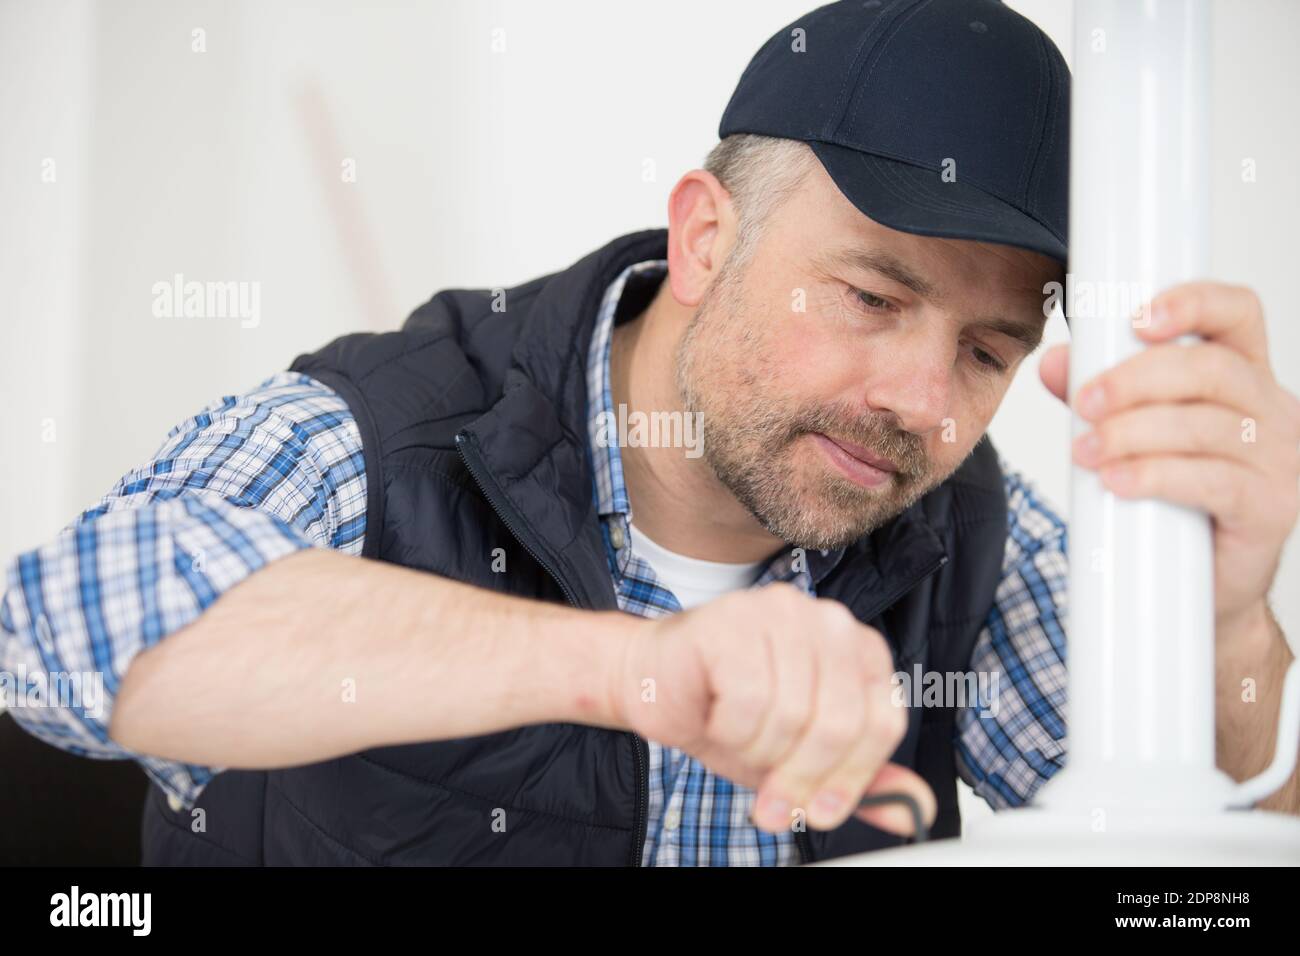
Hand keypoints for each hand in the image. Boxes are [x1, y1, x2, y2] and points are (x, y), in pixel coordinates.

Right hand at [608, 582, 935, 836]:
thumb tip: (915, 812)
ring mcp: (779, 611)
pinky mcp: (732, 619)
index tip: (819, 810)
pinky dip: (728, 728)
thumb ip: (858, 777)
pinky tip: (715, 715)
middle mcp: (826, 620)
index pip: (883, 721)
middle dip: (803, 776)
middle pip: (841, 721)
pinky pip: (747, 699)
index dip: (852, 778)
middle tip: (772, 804)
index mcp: (856, 648)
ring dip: (757, 750)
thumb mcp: (801, 757)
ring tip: (736, 737)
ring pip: (792, 714)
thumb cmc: (727, 712)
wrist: (653, 683)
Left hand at [1039, 281, 1299, 635]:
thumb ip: (1097, 396)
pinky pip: (1212, 481)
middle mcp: (1273, 411)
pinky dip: (1156, 476)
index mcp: (1245, 379)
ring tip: (1087, 452)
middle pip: (1210, 369)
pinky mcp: (1270, 508)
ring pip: (1204, 426)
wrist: (1199, 590)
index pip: (1237, 315)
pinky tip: (1117, 482)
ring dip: (1134, 434)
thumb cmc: (1171, 503)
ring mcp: (1278, 460)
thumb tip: (1056, 363)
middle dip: (1137, 380)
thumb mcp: (1132, 437)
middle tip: (1085, 403)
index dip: (1193, 302)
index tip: (1137, 319)